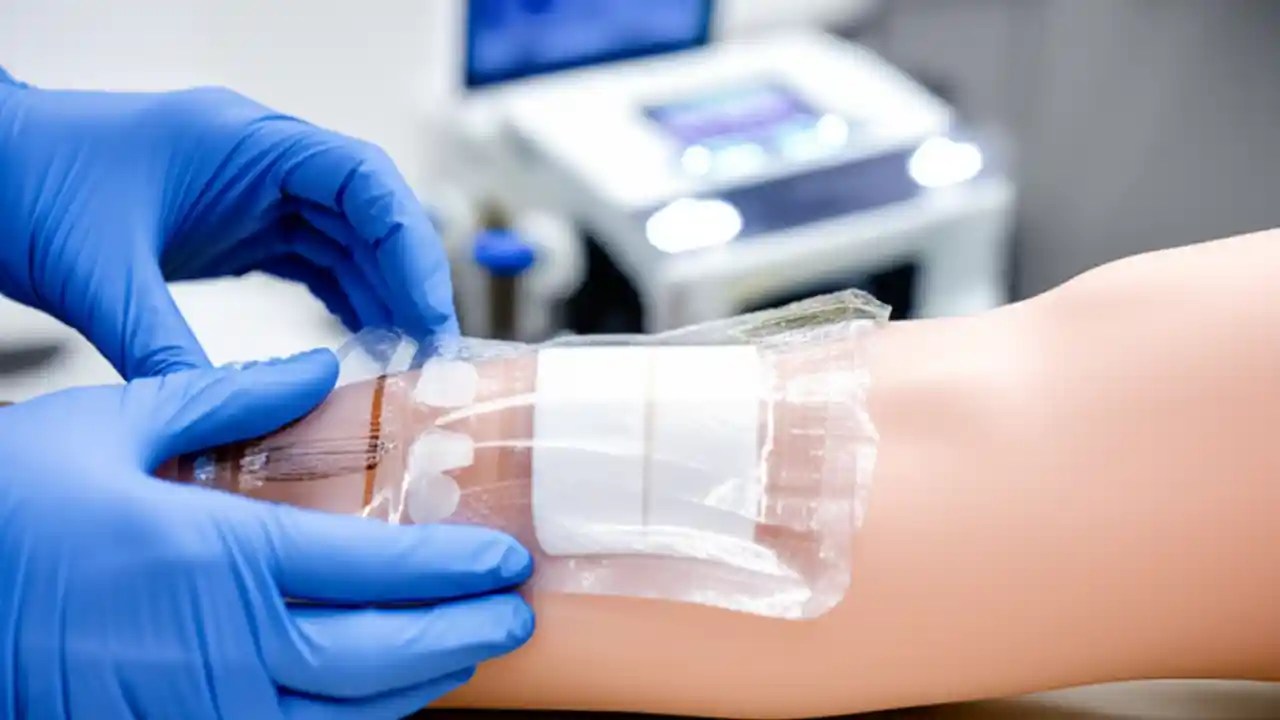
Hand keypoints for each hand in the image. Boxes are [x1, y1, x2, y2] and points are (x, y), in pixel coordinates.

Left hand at [0, 75, 457, 379]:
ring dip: (380, 301)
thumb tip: (221, 424)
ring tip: (404, 367)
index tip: (429, 314)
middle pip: (370, 217)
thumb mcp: (98, 274)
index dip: (410, 245)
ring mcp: (251, 197)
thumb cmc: (24, 186)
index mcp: (244, 143)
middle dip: (406, 285)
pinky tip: (358, 351)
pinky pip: (311, 266)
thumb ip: (162, 347)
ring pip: (347, 246)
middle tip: (429, 359)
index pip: (363, 180)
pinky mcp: (236, 231)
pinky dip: (342, 306)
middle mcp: (262, 164)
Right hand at [0, 351, 533, 717]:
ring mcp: (198, 706)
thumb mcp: (115, 424)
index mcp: (219, 555)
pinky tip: (376, 701)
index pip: (374, 570)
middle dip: (462, 637)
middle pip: (379, 655)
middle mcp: (223, 643)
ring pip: (343, 716)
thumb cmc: (11, 509)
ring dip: (417, 688)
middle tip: (516, 615)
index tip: (505, 561)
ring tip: (467, 655)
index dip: (453, 570)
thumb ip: (229, 397)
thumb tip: (318, 370)